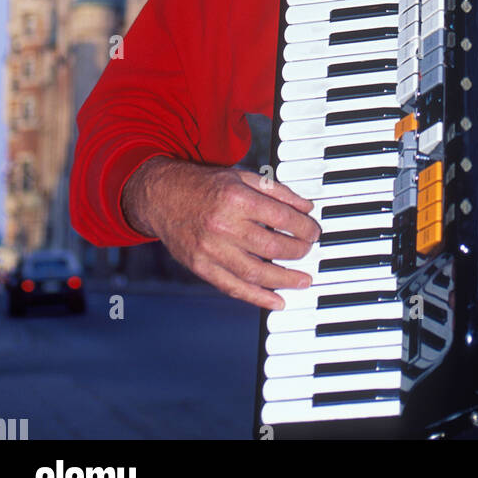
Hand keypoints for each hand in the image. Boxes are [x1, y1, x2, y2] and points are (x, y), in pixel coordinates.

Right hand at [121, 157, 320, 307]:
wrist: (163, 196)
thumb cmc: (206, 185)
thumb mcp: (242, 176)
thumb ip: (277, 192)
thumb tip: (306, 208)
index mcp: (236, 198)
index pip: (282, 219)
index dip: (304, 227)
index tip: (314, 231)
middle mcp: (223, 225)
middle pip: (272, 247)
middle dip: (298, 252)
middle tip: (308, 251)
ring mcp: (211, 250)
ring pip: (255, 273)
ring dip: (285, 280)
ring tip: (304, 281)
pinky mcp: (201, 267)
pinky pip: (233, 288)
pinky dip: (257, 298)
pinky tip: (277, 301)